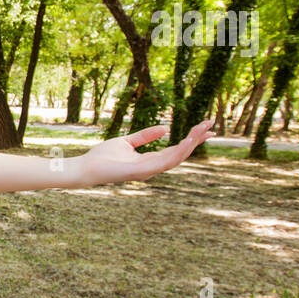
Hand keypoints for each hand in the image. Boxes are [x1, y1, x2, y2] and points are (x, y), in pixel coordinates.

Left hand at [77, 117, 214, 185]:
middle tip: (211, 126)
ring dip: (191, 144)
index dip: (191, 139)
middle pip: (181, 153)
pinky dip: (178, 152)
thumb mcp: (127, 142)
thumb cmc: (103, 157)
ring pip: (177, 157)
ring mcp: (148, 171)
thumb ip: (145, 136)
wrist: (86, 167)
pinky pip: (164, 161)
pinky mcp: (142, 171)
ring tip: (204, 131)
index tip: (205, 128)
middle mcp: (152, 167)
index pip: (176, 150)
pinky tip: (188, 141)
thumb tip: (166, 128)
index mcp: (150, 160)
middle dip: (197, 139)